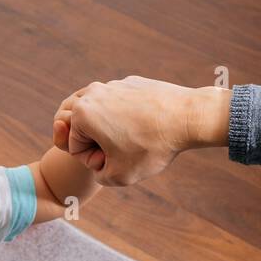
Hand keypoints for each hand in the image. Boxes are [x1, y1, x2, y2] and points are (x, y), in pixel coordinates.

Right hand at [52, 76, 229, 185]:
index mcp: (81, 113)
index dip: (93, 161)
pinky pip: (119, 105)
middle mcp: (92, 93)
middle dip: (97, 143)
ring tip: (131, 142)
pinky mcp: (131, 83)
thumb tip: (100, 164)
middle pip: (83, 127)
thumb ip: (100, 175)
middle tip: (122, 153)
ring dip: (110, 131)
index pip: (74, 146)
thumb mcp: (120, 177)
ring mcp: (112, 84)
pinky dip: (127, 118)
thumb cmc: (151, 148)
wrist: (186, 117)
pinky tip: (145, 128)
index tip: (115, 162)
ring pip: (101, 115)